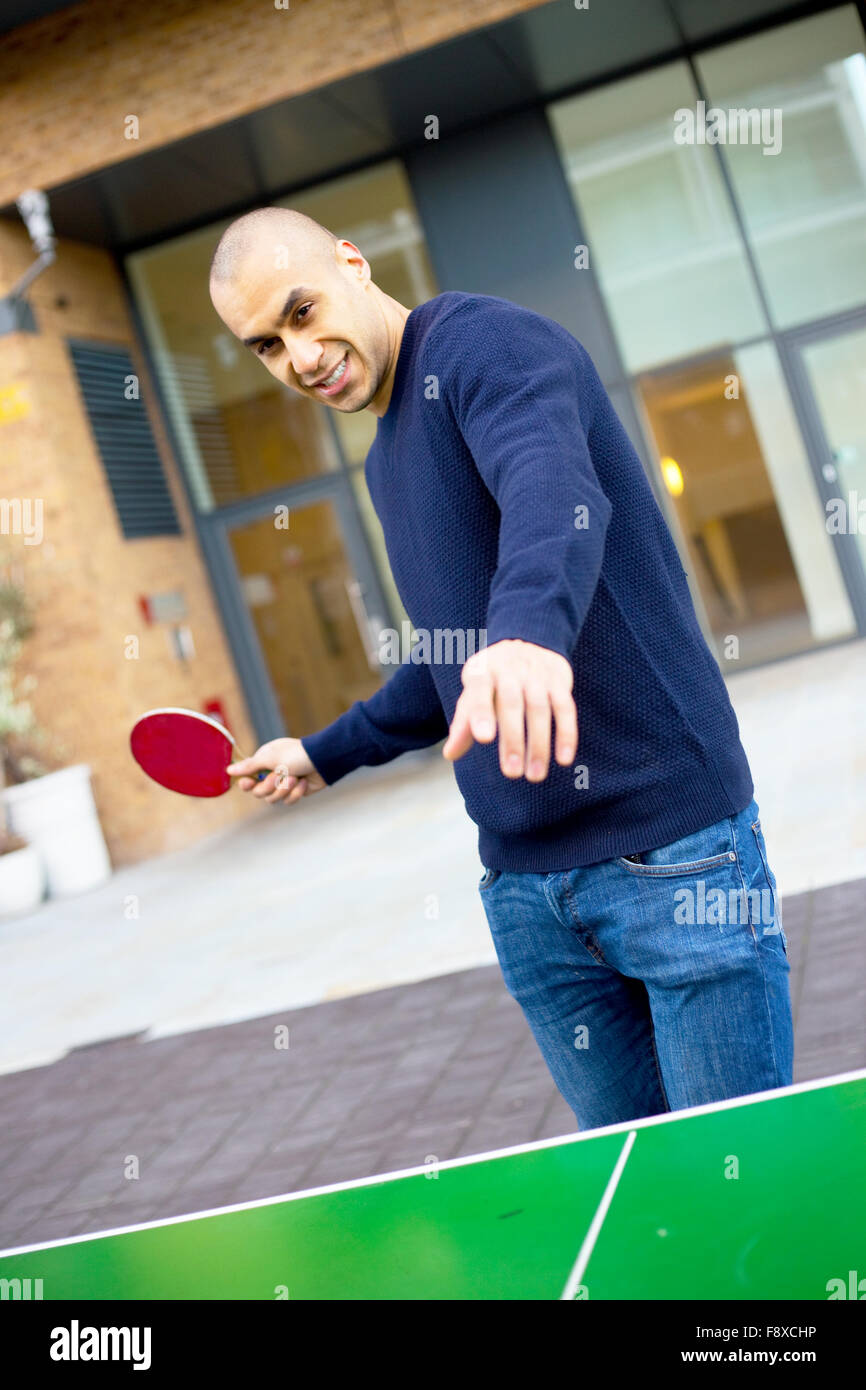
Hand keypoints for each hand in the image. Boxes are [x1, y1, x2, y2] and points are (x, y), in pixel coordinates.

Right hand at [227, 738, 325, 805]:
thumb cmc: (296, 755)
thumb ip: (249, 766)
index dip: (247, 783)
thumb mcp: (270, 758)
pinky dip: (296, 793)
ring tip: (295, 778)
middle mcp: (272, 773)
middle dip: (270, 786)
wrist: (323, 760)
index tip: (249, 783)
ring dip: (284, 789)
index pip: (247, 778)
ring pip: (273, 799)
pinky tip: (303, 782)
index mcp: (264, 762)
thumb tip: (229, 770)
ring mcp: (283, 783)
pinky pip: (288, 801)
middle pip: (259, 792)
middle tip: (280, 776)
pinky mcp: (295, 792)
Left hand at [442, 639, 576, 780]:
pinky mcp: (560, 682)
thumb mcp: (474, 692)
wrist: (530, 642)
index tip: (484, 739)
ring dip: (539, 744)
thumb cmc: (494, 678)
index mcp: (483, 671)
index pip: (480, 689)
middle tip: (512, 773)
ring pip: (540, 710)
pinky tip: (563, 759)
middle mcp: (510, 670)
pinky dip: (566, 734)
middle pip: (512, 705)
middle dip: (513, 740)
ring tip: (535, 775)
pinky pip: (565, 709)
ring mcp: (537, 675)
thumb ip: (464, 722)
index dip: (482, 713)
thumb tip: (450, 754)